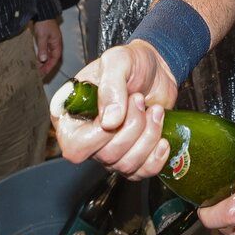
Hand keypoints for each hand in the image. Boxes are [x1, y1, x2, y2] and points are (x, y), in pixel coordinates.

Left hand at [33, 18, 62, 77]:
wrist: (42, 13)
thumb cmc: (44, 23)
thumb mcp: (42, 36)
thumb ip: (43, 48)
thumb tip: (44, 60)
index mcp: (57, 44)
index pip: (55, 58)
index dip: (50, 66)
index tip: (44, 73)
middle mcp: (55, 44)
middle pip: (52, 59)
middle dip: (47, 67)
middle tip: (40, 74)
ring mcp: (50, 43)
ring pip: (48, 56)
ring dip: (44, 63)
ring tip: (37, 69)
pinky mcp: (45, 41)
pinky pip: (45, 52)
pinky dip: (41, 57)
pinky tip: (36, 60)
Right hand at [53, 39, 178, 178]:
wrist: (157, 70)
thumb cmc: (132, 63)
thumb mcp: (117, 61)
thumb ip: (111, 86)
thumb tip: (109, 121)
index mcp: (72, 116)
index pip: (75, 147)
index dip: (101, 135)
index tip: (122, 106)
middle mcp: (87, 137)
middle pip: (106, 156)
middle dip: (133, 127)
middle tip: (140, 100)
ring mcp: (109, 149)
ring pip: (125, 165)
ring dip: (148, 137)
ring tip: (154, 111)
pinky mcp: (132, 155)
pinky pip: (141, 173)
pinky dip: (156, 157)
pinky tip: (162, 139)